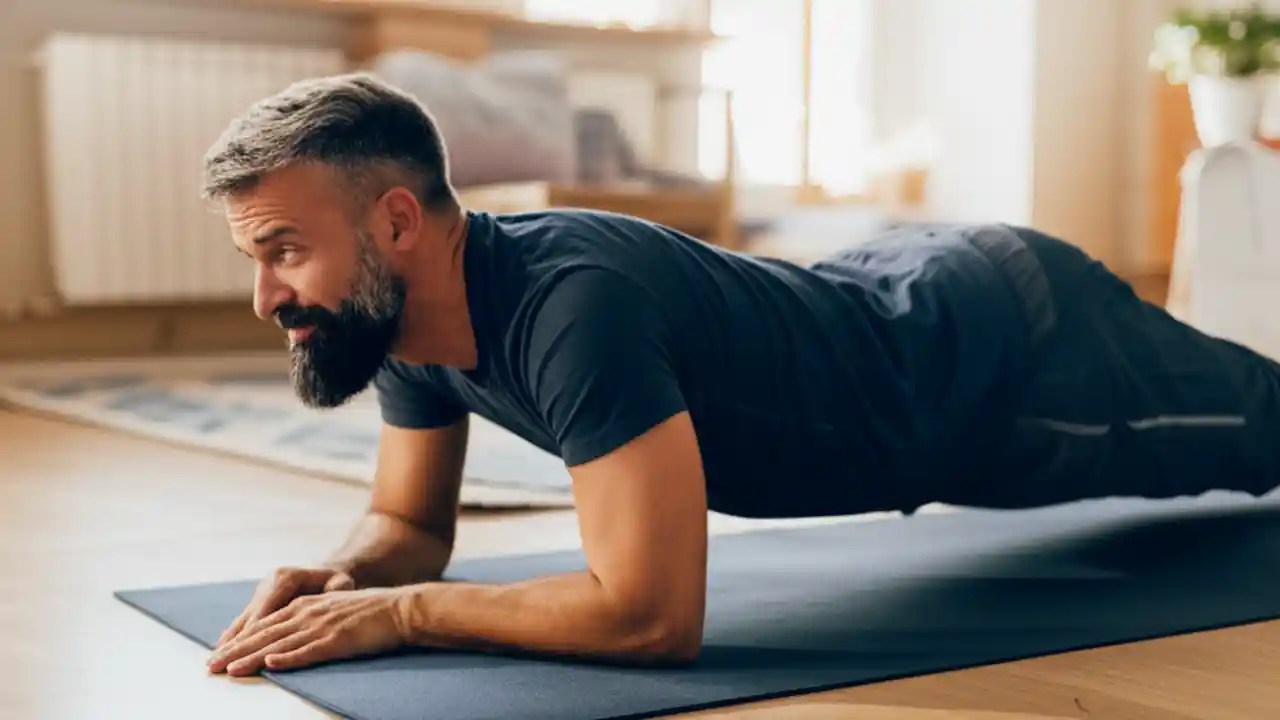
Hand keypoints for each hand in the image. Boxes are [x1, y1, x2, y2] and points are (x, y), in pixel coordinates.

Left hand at [207, 586, 412, 675]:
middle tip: (211, 666)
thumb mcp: (332, 611)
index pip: (264, 625)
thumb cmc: (369, 614)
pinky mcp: (339, 639)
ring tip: (231, 670)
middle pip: (265, 634)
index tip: (218, 654)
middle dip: (235, 650)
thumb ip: (308, 621)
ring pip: (280, 643)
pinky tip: (272, 665)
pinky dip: (289, 658)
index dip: (239, 640)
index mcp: (305, 605)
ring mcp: (323, 625)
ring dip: (253, 658)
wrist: (400, 608)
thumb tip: (285, 640)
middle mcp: (309, 613)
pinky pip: (310, 650)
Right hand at [215, 566, 355, 650]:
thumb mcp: (341, 583)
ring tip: (212, 661)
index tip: (240, 652)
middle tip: (217, 664)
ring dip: (228, 643)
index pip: (266, 610)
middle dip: (234, 644)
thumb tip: (332, 597)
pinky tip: (221, 649)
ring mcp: (262, 591)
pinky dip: (232, 636)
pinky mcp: (260, 599)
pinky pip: (244, 620)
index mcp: (286, 577)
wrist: (329, 569)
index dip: (252, 633)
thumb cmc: (336, 580)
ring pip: (243, 620)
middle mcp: (270, 583)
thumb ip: (336, 591)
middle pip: (250, 618)